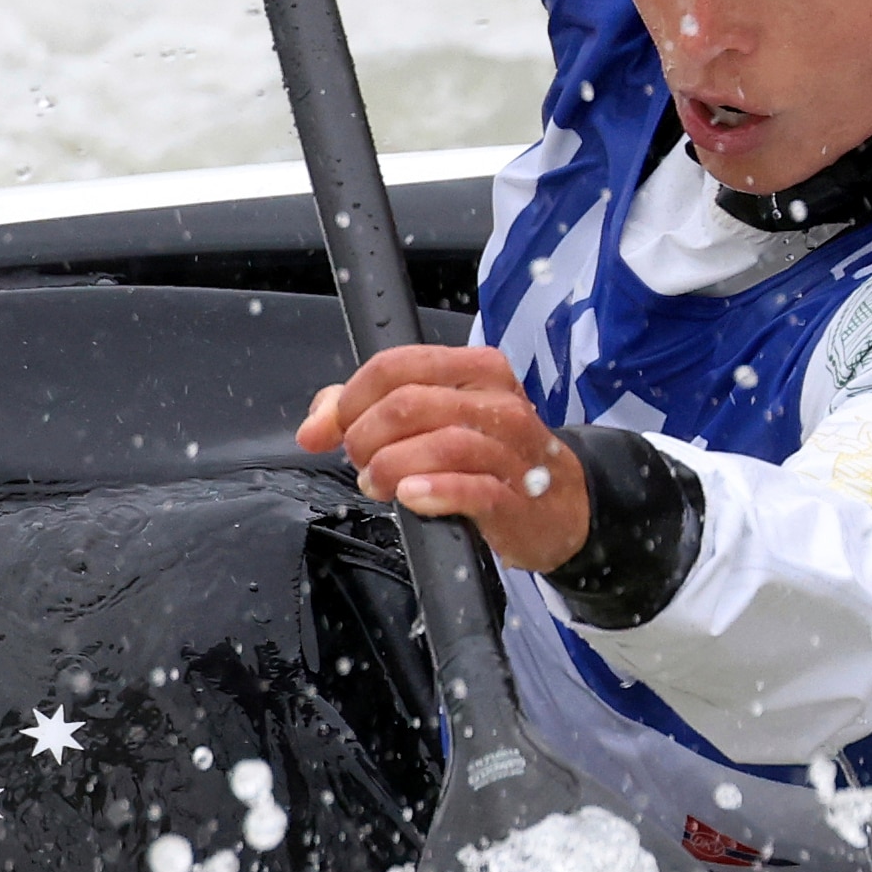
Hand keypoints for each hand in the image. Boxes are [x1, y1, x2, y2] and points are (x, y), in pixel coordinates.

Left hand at [297, 345, 592, 574]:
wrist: (560, 506)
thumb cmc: (488, 457)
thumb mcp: (435, 420)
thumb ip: (367, 412)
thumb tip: (312, 428)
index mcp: (476, 370)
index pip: (398, 365)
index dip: (352, 398)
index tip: (335, 429)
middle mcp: (498, 401)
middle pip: (410, 403)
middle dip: (366, 436)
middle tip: (360, 462)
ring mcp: (512, 450)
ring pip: (441, 443)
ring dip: (391, 467)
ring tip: (377, 485)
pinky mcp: (518, 498)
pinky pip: (472, 488)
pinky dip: (433, 491)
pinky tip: (410, 496)